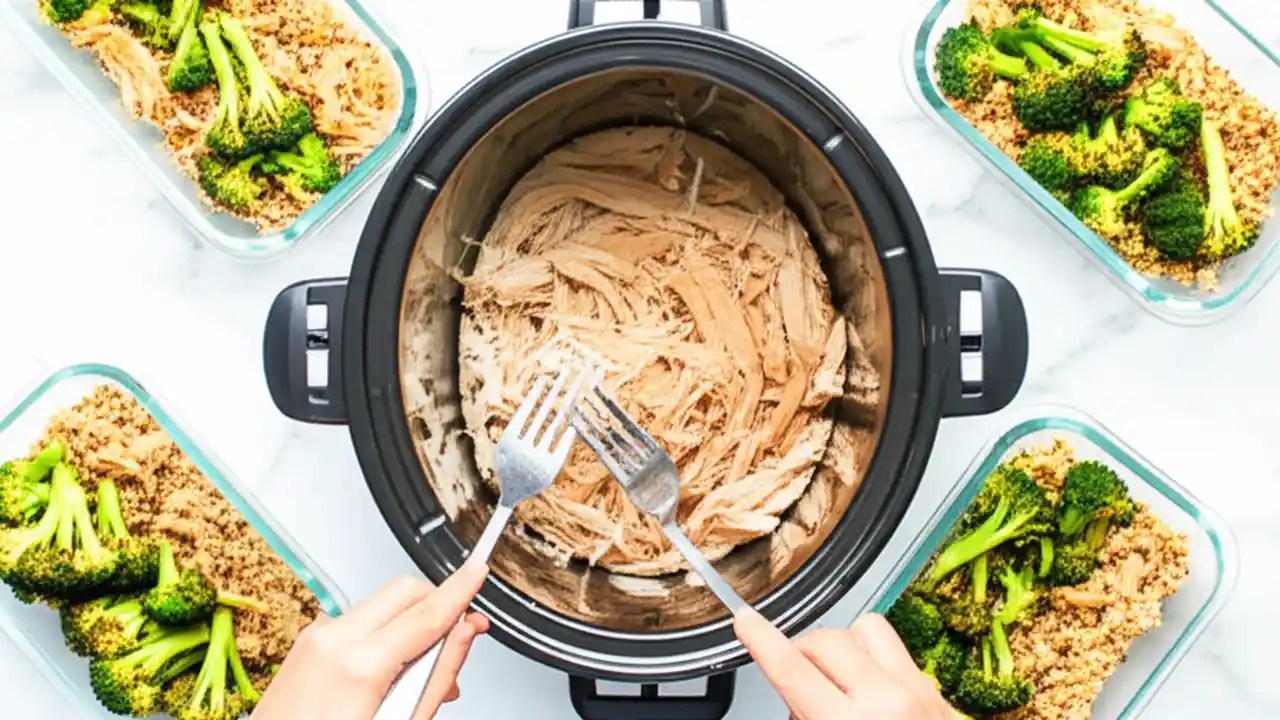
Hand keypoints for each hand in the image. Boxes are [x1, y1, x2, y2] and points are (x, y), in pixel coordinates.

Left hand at [253, 561, 490, 719]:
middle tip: (458, 637)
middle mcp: (333, 639)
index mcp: (358, 664)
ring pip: (382, 603)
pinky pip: (359, 619)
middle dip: (436, 604)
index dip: (460, 590)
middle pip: (403, 592)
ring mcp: (316, 636)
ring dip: (411, 621)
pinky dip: (385, 632)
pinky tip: (391, 669)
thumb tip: (464, 636)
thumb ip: (437, 676)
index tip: (478, 571)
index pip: (426, 613)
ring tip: (423, 671)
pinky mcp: (308, 641)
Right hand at [734, 609, 955, 719]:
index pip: (791, 670)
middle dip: (800, 652)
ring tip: (838, 677)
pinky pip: (896, 646)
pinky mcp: (936, 689)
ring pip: (864, 628)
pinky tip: (870, 684)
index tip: (745, 621)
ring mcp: (917, 689)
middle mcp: (886, 701)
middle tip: (799, 684)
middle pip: (823, 640)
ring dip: (842, 646)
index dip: (761, 640)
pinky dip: (874, 655)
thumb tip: (796, 706)